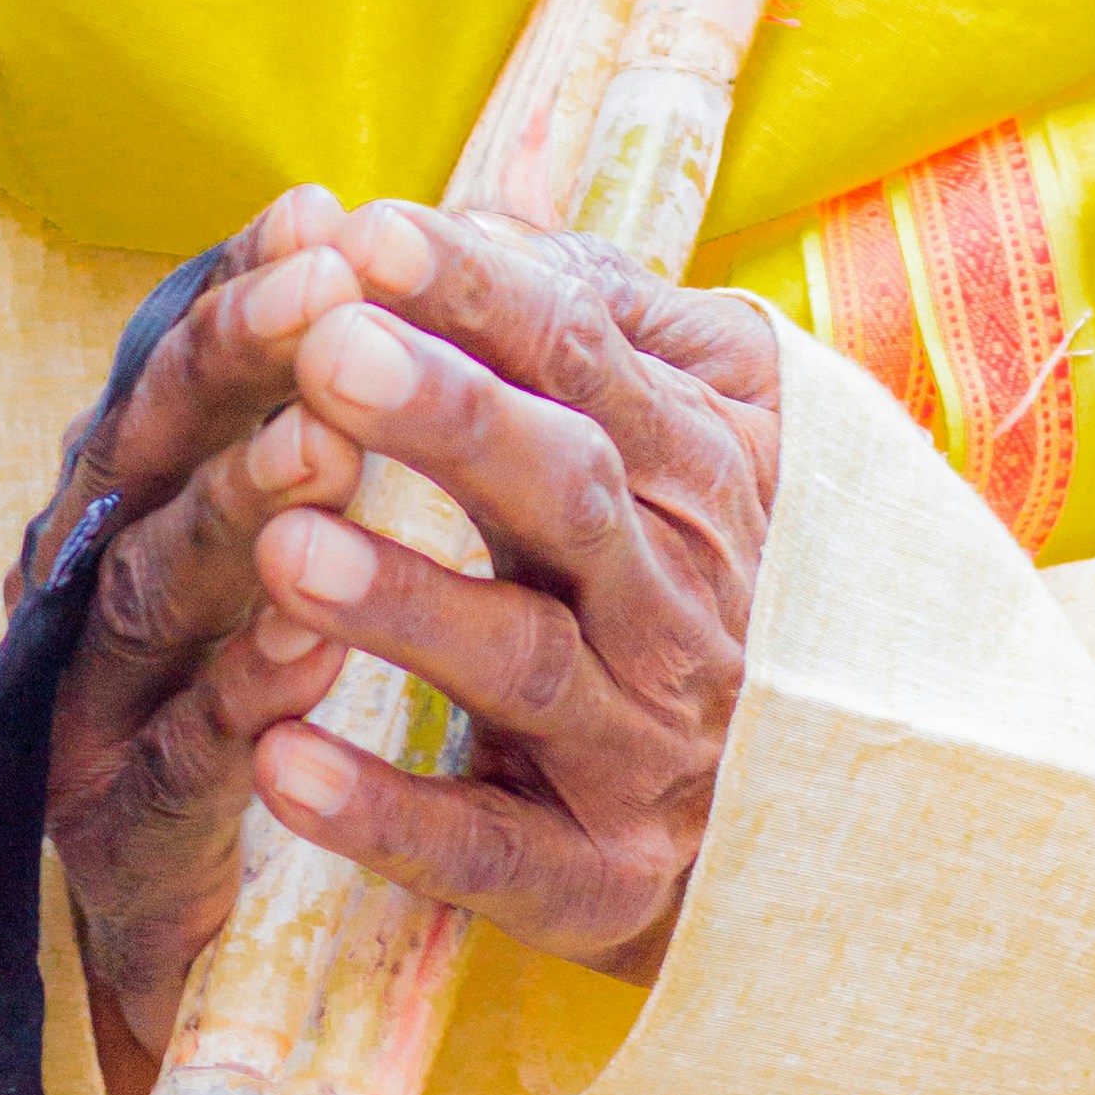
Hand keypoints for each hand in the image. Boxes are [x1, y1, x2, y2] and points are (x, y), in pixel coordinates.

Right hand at [25, 187, 385, 1060]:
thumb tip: (338, 224)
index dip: (246, 291)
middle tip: (328, 292)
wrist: (166, 913)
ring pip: (159, 590)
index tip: (326, 215)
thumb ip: (283, 393)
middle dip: (237, 365)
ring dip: (240, 513)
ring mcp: (96, 703)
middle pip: (153, 451)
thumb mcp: (250, 528)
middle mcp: (91, 577)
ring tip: (324, 451)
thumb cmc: (220, 677)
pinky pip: (189, 756)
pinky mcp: (124, 827)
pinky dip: (242, 697)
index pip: (184, 367)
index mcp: (132, 494)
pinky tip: (308, 650)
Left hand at [32, 196, 781, 1088]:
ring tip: (282, 546)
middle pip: (568, 492)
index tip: (364, 234)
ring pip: (526, 665)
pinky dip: (388, 816)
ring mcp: (647, 747)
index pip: (586, 357)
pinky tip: (281, 767)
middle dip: (449, 417)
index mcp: (695, 472)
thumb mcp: (687, 441)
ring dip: (406, 605)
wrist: (812, 829)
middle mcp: (681, 601)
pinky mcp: (602, 880)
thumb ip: (598, 327)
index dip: (478, 293)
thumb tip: (483, 214)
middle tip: (329, 349)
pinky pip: (493, 848)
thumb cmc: (695, 591)